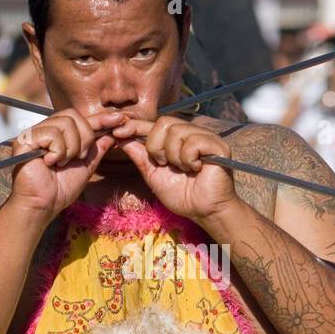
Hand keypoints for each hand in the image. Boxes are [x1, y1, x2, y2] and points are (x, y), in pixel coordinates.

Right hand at [7, 109, 125, 220]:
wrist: (44, 205)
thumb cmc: (61, 189)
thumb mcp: (87, 166)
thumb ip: (97, 148)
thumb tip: (114, 132)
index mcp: (59, 135)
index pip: (81, 119)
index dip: (100, 118)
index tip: (119, 119)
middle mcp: (46, 130)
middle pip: (73, 115)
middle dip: (85, 138)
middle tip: (79, 157)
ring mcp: (35, 133)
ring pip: (65, 123)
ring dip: (71, 147)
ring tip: (62, 163)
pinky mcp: (26, 140)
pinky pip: (52, 133)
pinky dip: (58, 151)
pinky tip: (50, 163)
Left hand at [110, 115, 238, 222]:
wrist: (204, 211)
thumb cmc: (182, 195)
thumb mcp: (153, 175)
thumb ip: (140, 156)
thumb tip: (121, 138)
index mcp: (175, 140)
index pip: (152, 125)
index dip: (135, 125)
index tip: (117, 132)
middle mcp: (190, 134)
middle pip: (163, 122)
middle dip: (156, 146)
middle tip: (163, 164)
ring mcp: (204, 137)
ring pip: (177, 131)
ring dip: (173, 156)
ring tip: (183, 169)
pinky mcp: (217, 144)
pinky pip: (193, 141)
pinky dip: (189, 158)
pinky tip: (196, 169)